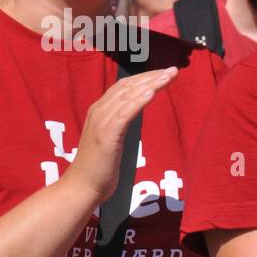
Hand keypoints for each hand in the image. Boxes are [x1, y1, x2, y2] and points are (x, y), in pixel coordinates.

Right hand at [62, 66, 177, 201]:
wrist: (83, 186)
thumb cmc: (99, 167)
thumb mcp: (111, 139)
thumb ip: (119, 124)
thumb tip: (132, 114)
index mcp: (99, 111)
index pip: (124, 87)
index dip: (145, 78)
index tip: (165, 73)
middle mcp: (98, 112)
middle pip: (128, 87)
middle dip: (152, 77)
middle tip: (173, 70)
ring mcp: (101, 122)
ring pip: (128, 96)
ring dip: (150, 84)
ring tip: (169, 76)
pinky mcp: (106, 135)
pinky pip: (124, 113)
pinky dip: (138, 101)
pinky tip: (152, 92)